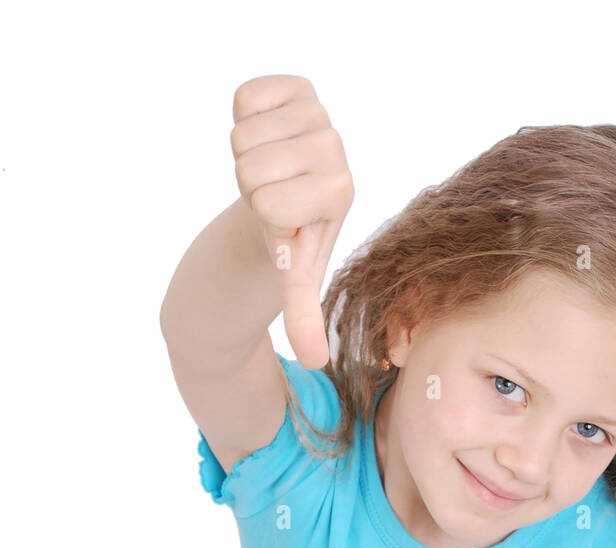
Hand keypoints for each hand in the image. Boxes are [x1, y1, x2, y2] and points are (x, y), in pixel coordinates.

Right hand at [231, 75, 354, 368]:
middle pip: (250, 166)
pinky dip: (245, 120)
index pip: (265, 202)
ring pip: (242, 135)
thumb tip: (314, 361)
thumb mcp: (297, 279)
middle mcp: (337, 146)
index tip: (283, 220)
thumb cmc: (293, 241)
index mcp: (340, 190)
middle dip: (250, 187)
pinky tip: (268, 138)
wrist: (291, 197)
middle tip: (274, 195)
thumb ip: (304, 314)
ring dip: (247, 156)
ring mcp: (320, 111)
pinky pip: (243, 97)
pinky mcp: (297, 85)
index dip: (261, 216)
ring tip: (273, 172)